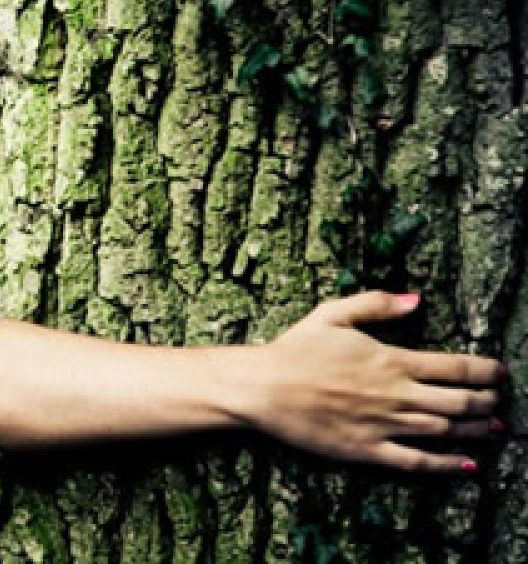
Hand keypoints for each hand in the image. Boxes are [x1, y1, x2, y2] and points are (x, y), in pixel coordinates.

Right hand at [244, 291, 502, 471]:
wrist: (262, 387)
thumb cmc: (294, 349)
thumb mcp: (331, 314)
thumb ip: (376, 304)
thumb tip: (415, 299)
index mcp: (391, 360)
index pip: (455, 367)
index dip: (485, 370)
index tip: (500, 372)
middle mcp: (395, 395)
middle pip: (460, 402)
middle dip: (487, 402)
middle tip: (498, 400)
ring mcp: (384, 425)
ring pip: (446, 431)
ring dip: (477, 430)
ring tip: (495, 428)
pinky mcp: (368, 450)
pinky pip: (417, 461)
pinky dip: (447, 464)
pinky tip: (467, 464)